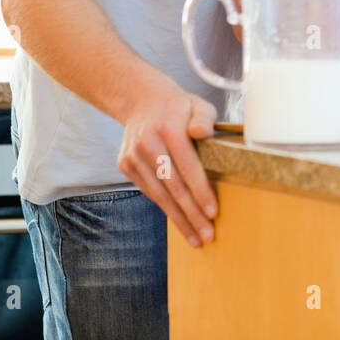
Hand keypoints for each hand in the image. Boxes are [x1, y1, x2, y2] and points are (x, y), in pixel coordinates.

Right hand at [116, 82, 219, 248]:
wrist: (140, 101)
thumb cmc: (178, 108)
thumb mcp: (197, 104)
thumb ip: (204, 118)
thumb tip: (203, 133)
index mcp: (169, 128)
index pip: (188, 166)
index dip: (201, 191)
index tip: (213, 213)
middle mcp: (148, 144)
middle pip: (173, 186)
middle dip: (192, 214)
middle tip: (207, 235)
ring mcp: (134, 156)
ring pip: (159, 194)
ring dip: (179, 219)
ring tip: (195, 238)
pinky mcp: (126, 165)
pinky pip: (150, 192)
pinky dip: (165, 208)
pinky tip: (180, 222)